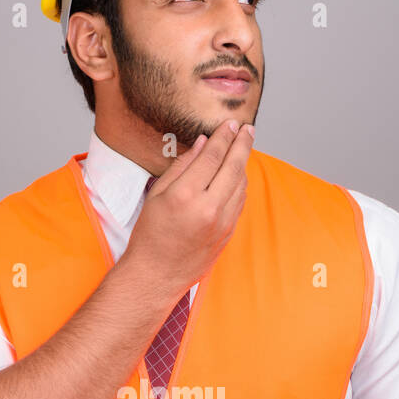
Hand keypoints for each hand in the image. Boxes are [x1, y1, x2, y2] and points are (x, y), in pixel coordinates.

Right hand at [124, 120, 254, 304]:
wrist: (157, 274)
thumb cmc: (151, 235)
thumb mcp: (157, 195)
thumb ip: (182, 166)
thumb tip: (203, 144)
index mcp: (186, 195)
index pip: (212, 156)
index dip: (224, 137)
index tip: (231, 124)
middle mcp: (208, 208)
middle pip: (234, 166)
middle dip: (243, 144)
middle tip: (248, 129)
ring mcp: (222, 222)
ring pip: (241, 184)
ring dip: (244, 163)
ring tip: (244, 147)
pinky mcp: (228, 233)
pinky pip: (240, 201)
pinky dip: (241, 184)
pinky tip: (238, 174)